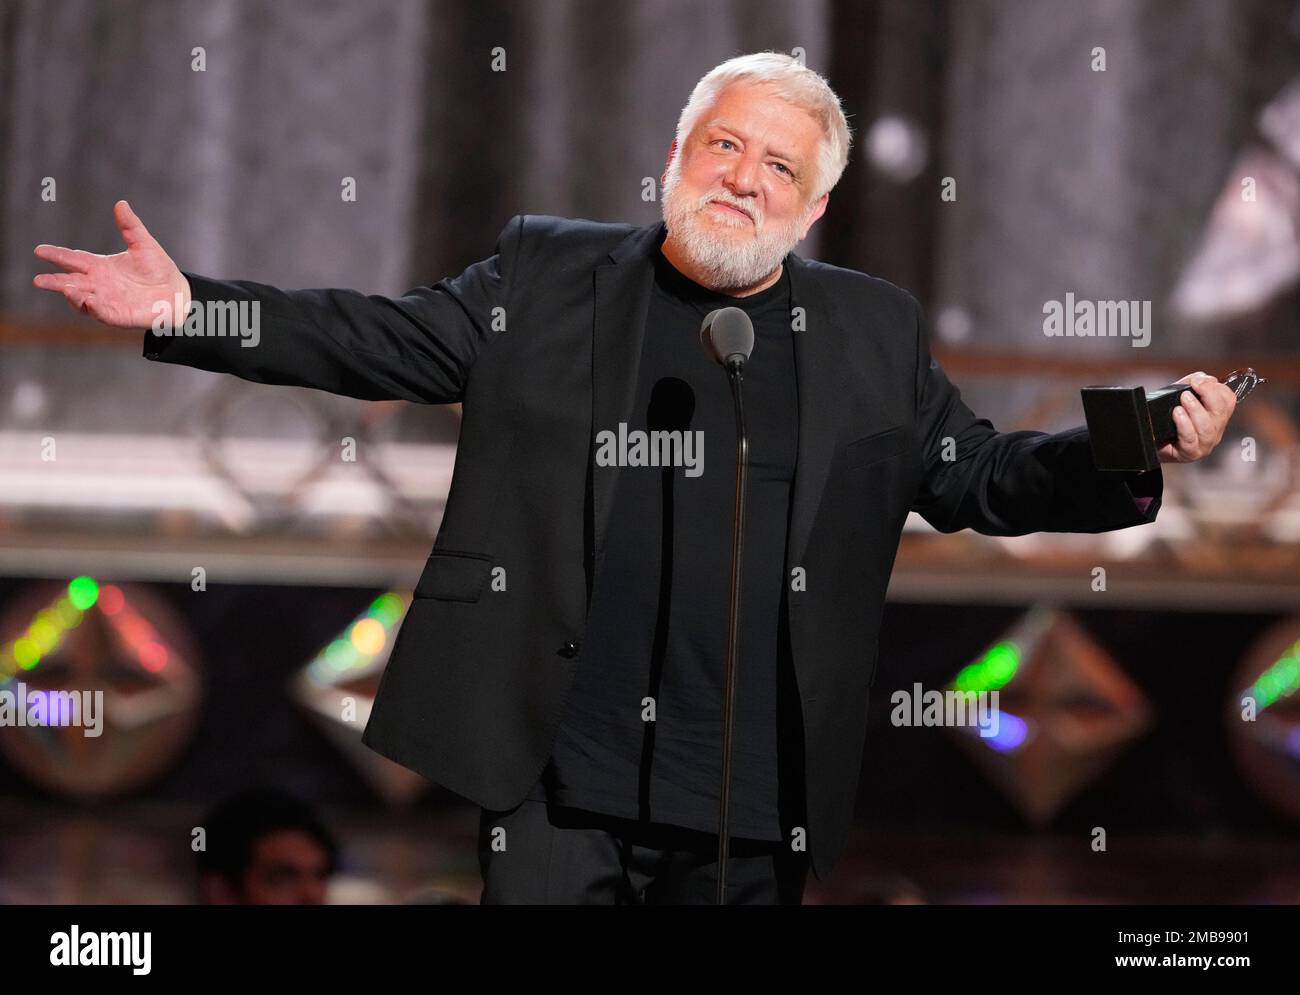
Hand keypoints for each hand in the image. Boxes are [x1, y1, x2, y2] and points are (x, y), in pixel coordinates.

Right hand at [32, 200, 190, 329]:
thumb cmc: (157, 268)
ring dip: (72, 296)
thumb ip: (130, 226)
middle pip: (70, 282)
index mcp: (100, 266)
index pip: (73, 259)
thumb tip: (121, 204)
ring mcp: (106, 301)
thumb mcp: (143, 244)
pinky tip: (89, 302)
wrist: (177, 292)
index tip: (39, 250)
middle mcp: (98, 284)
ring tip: (67, 289)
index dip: (57, 255)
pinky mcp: (118, 315)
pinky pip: (102, 313)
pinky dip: (94, 308)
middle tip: (38, 280)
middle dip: (55, 281)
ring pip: (82, 300)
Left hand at [1156, 372, 1237, 463]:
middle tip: (1194, 386)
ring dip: (1195, 409)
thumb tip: (1202, 378)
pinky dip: (1184, 424)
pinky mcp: (1191, 453)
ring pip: (1207, 426)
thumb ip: (1190, 385)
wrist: (1151, 441)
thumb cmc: (1167, 421)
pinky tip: (1177, 414)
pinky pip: (1190, 438)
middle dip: (1208, 394)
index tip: (1200, 380)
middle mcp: (1214, 430)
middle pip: (1221, 411)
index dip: (1217, 388)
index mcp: (1216, 416)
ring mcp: (1204, 443)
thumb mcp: (1178, 398)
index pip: (1228, 400)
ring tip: (1183, 400)